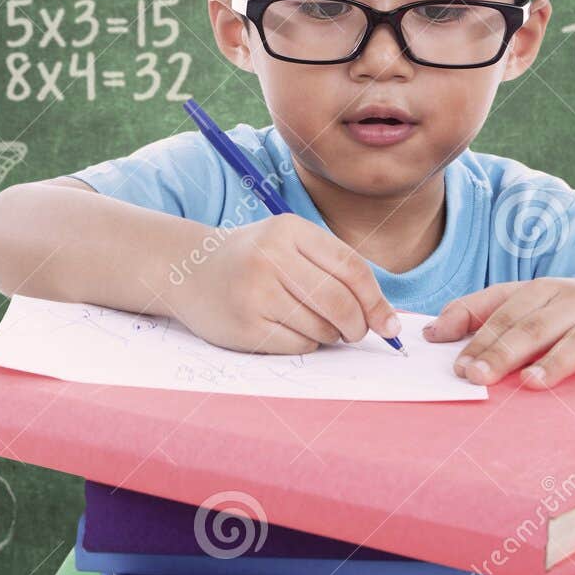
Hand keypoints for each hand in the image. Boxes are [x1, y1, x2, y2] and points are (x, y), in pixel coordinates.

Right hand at [169, 214, 400, 354]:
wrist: (187, 270)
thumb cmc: (252, 260)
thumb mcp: (288, 245)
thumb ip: (334, 270)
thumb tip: (385, 316)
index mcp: (288, 229)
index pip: (350, 267)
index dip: (376, 299)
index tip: (387, 321)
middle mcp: (269, 257)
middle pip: (339, 301)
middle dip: (358, 324)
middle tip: (357, 332)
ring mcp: (254, 292)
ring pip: (321, 326)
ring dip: (330, 334)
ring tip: (315, 324)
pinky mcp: (244, 325)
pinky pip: (298, 344)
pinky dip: (307, 344)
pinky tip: (290, 330)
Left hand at [420, 277, 574, 387]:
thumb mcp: (532, 314)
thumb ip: (482, 318)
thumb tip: (430, 333)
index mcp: (545, 290)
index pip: (504, 312)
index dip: (479, 338)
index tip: (457, 367)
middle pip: (536, 324)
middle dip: (505, 351)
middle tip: (479, 377)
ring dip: (557, 360)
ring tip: (532, 383)